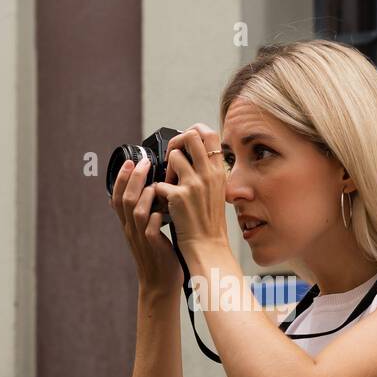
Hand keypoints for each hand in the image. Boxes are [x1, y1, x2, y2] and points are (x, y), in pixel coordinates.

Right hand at [110, 155, 181, 297]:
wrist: (160, 282)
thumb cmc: (158, 255)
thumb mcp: (145, 231)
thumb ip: (143, 213)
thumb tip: (145, 191)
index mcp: (128, 224)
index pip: (118, 197)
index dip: (121, 178)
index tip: (129, 161)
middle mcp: (131, 229)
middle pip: (126, 200)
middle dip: (133, 179)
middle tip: (143, 163)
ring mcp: (141, 238)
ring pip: (136, 212)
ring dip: (144, 196)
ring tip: (153, 184)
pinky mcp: (154, 247)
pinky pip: (151, 229)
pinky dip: (156, 218)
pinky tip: (163, 210)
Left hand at [153, 123, 230, 250]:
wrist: (207, 246)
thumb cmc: (210, 223)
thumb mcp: (217, 192)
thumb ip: (208, 174)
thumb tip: (191, 157)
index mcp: (219, 172)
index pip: (211, 134)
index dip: (195, 131)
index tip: (185, 143)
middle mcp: (208, 174)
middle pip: (191, 136)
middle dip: (176, 142)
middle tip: (171, 158)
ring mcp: (194, 184)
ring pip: (173, 156)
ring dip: (165, 169)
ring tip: (168, 185)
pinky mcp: (178, 197)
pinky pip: (159, 183)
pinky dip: (158, 192)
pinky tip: (164, 203)